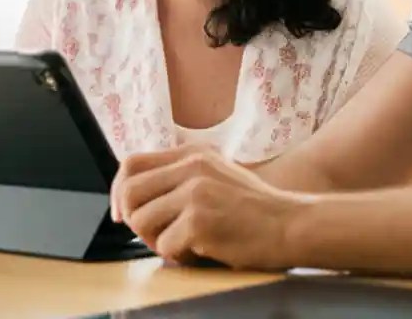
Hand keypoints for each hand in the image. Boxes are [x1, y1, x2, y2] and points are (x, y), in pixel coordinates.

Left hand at [111, 144, 304, 269]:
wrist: (293, 224)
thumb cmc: (256, 210)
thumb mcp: (217, 176)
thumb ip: (181, 179)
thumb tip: (135, 199)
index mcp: (192, 154)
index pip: (132, 163)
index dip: (118, 191)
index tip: (122, 214)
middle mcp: (191, 166)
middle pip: (130, 193)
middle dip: (134, 221)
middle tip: (154, 236)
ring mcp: (195, 192)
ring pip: (142, 222)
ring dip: (156, 241)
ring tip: (183, 245)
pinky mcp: (200, 221)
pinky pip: (164, 246)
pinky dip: (179, 257)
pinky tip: (202, 252)